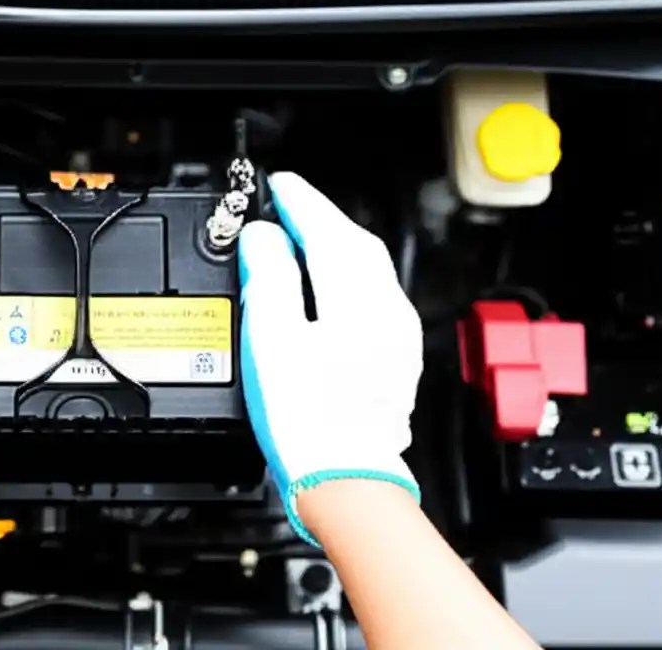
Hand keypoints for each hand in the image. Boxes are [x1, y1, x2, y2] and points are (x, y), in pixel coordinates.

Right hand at [237, 172, 421, 544]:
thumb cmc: (308, 419)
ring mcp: (397, 336)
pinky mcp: (396, 359)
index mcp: (357, 298)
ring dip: (335, 248)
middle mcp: (387, 311)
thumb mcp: (272, 337)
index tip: (279, 185)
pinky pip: (373, 299)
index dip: (300, 201)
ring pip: (369, 271)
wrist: (344, 477)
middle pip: (356, 245)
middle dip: (321, 220)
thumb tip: (264, 236)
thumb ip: (269, 276)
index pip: (328, 228)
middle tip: (287, 207)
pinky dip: (346, 280)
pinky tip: (325, 291)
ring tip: (300, 243)